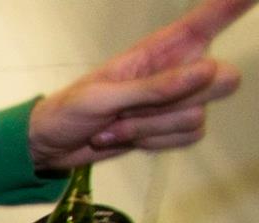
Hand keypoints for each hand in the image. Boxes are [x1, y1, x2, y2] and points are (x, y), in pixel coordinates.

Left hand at [27, 0, 249, 169]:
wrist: (51, 146)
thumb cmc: (69, 111)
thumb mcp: (102, 97)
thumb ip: (153, 87)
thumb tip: (206, 71)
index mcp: (162, 47)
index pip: (210, 18)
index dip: (233, 5)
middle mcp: (179, 69)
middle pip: (224, 79)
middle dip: (178, 100)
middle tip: (132, 106)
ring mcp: (178, 100)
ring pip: (197, 117)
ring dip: (149, 128)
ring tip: (116, 123)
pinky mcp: (172, 127)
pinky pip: (187, 138)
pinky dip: (153, 143)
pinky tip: (124, 137)